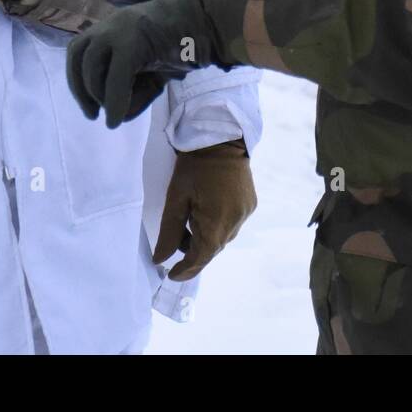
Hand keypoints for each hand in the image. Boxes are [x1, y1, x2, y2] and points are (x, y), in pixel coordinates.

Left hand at [66, 0, 221, 127]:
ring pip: (93, 67)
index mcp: (111, 27)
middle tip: (93, 114)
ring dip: (99, 95)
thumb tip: (117, 116)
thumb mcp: (151, 69)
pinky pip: (116, 76)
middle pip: (78, 57)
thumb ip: (133, 89)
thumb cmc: (181, 44)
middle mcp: (110, 25)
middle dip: (81, 90)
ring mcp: (119, 30)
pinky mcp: (133, 41)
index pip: (78, 51)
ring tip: (115, 113)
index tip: (89, 106)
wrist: (204, 22)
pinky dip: (115, 101)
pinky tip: (118, 118)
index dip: (77, 81)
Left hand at [155, 139, 257, 279]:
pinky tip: (206, 208)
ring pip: (223, 237)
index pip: (200, 258)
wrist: (221, 137)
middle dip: (193, 249)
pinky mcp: (250, 204)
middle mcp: (235, 223)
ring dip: (206, 236)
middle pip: (212, 248)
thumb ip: (169, 232)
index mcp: (216, 223)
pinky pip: (232, 224)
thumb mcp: (176, 198)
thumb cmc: (193, 166)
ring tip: (190, 217)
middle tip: (175, 239)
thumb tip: (161, 260)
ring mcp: (246, 213)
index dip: (185, 269)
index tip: (171, 274)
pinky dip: (217, 224)